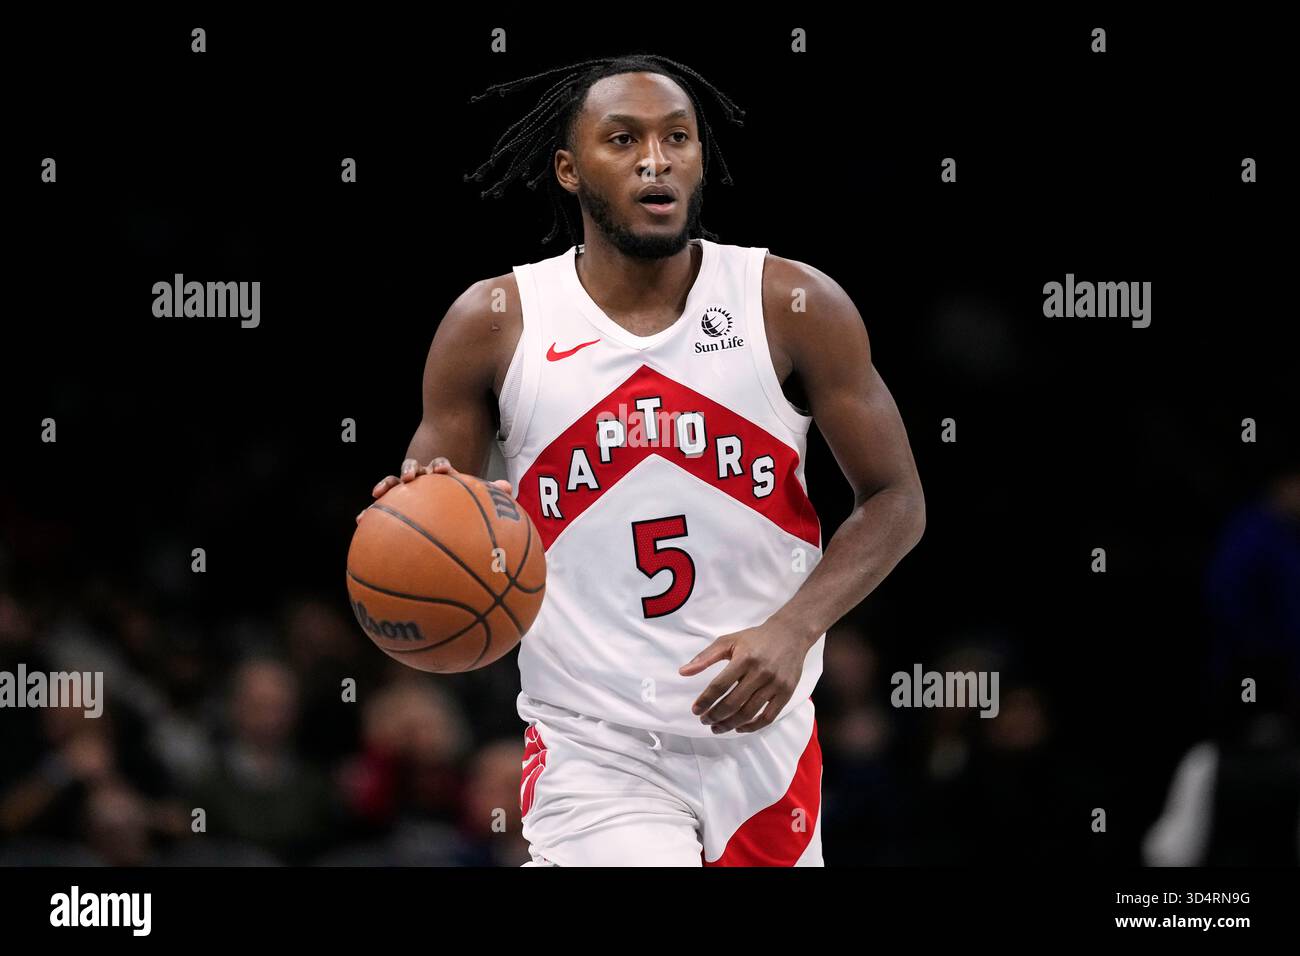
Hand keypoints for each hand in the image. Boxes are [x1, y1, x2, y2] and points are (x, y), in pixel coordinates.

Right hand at [358, 456, 513, 522]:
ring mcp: (406, 492)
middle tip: (410, 477)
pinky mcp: (393, 506)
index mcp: (442, 478)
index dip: (441, 465)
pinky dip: (370, 513)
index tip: (444, 470)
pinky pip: (380, 509)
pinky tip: (359, 521)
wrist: (443, 504)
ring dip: (386, 485)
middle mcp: (422, 480)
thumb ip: (490, 494)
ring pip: (393, 484)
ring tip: (378, 493)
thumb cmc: (461, 504)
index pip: (441, 465)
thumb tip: (508, 488)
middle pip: (413, 468)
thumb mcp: (475, 500)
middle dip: (410, 469)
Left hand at [678, 621, 809, 733]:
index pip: (720, 685)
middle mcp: (761, 672)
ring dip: (729, 724)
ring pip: (749, 713)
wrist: (790, 634)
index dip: (705, 701)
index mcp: (744, 658)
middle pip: (733, 703)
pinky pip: (768, 717)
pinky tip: (739, 727)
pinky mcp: (786, 693)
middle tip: (704, 720)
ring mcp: (775, 684)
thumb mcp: (728, 641)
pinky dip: (752, 726)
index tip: (695, 710)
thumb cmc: (755, 638)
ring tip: (717, 727)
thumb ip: (705, 657)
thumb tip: (683, 672)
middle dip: (715, 715)